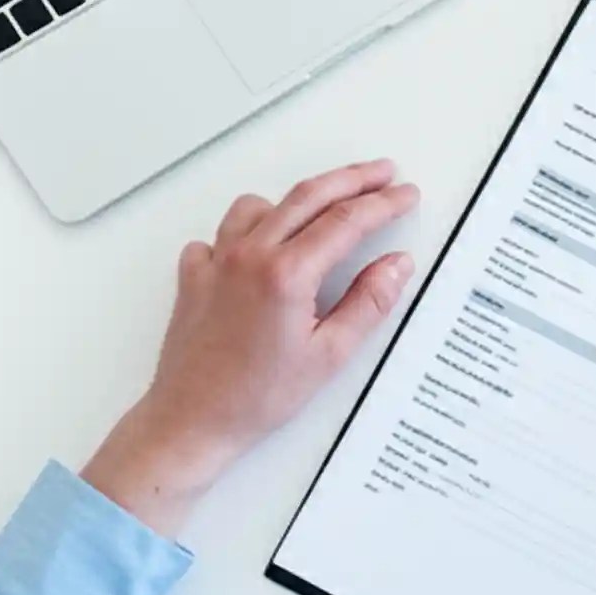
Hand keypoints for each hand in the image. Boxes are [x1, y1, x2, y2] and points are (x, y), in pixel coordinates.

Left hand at [82, 160, 419, 536]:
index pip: (347, 221)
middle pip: (309, 196)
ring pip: (262, 206)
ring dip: (298, 200)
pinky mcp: (194, 276)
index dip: (383, 203)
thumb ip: (368, 303)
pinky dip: (246, 230)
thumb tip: (397, 265)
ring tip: (324, 207)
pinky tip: (260, 247)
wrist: (191, 421)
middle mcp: (249, 256)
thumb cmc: (256, 398)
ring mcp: (216, 261)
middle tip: (382, 173)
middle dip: (352, 179)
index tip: (404, 195)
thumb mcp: (330, 356)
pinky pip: (222, 233)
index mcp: (287, 274)